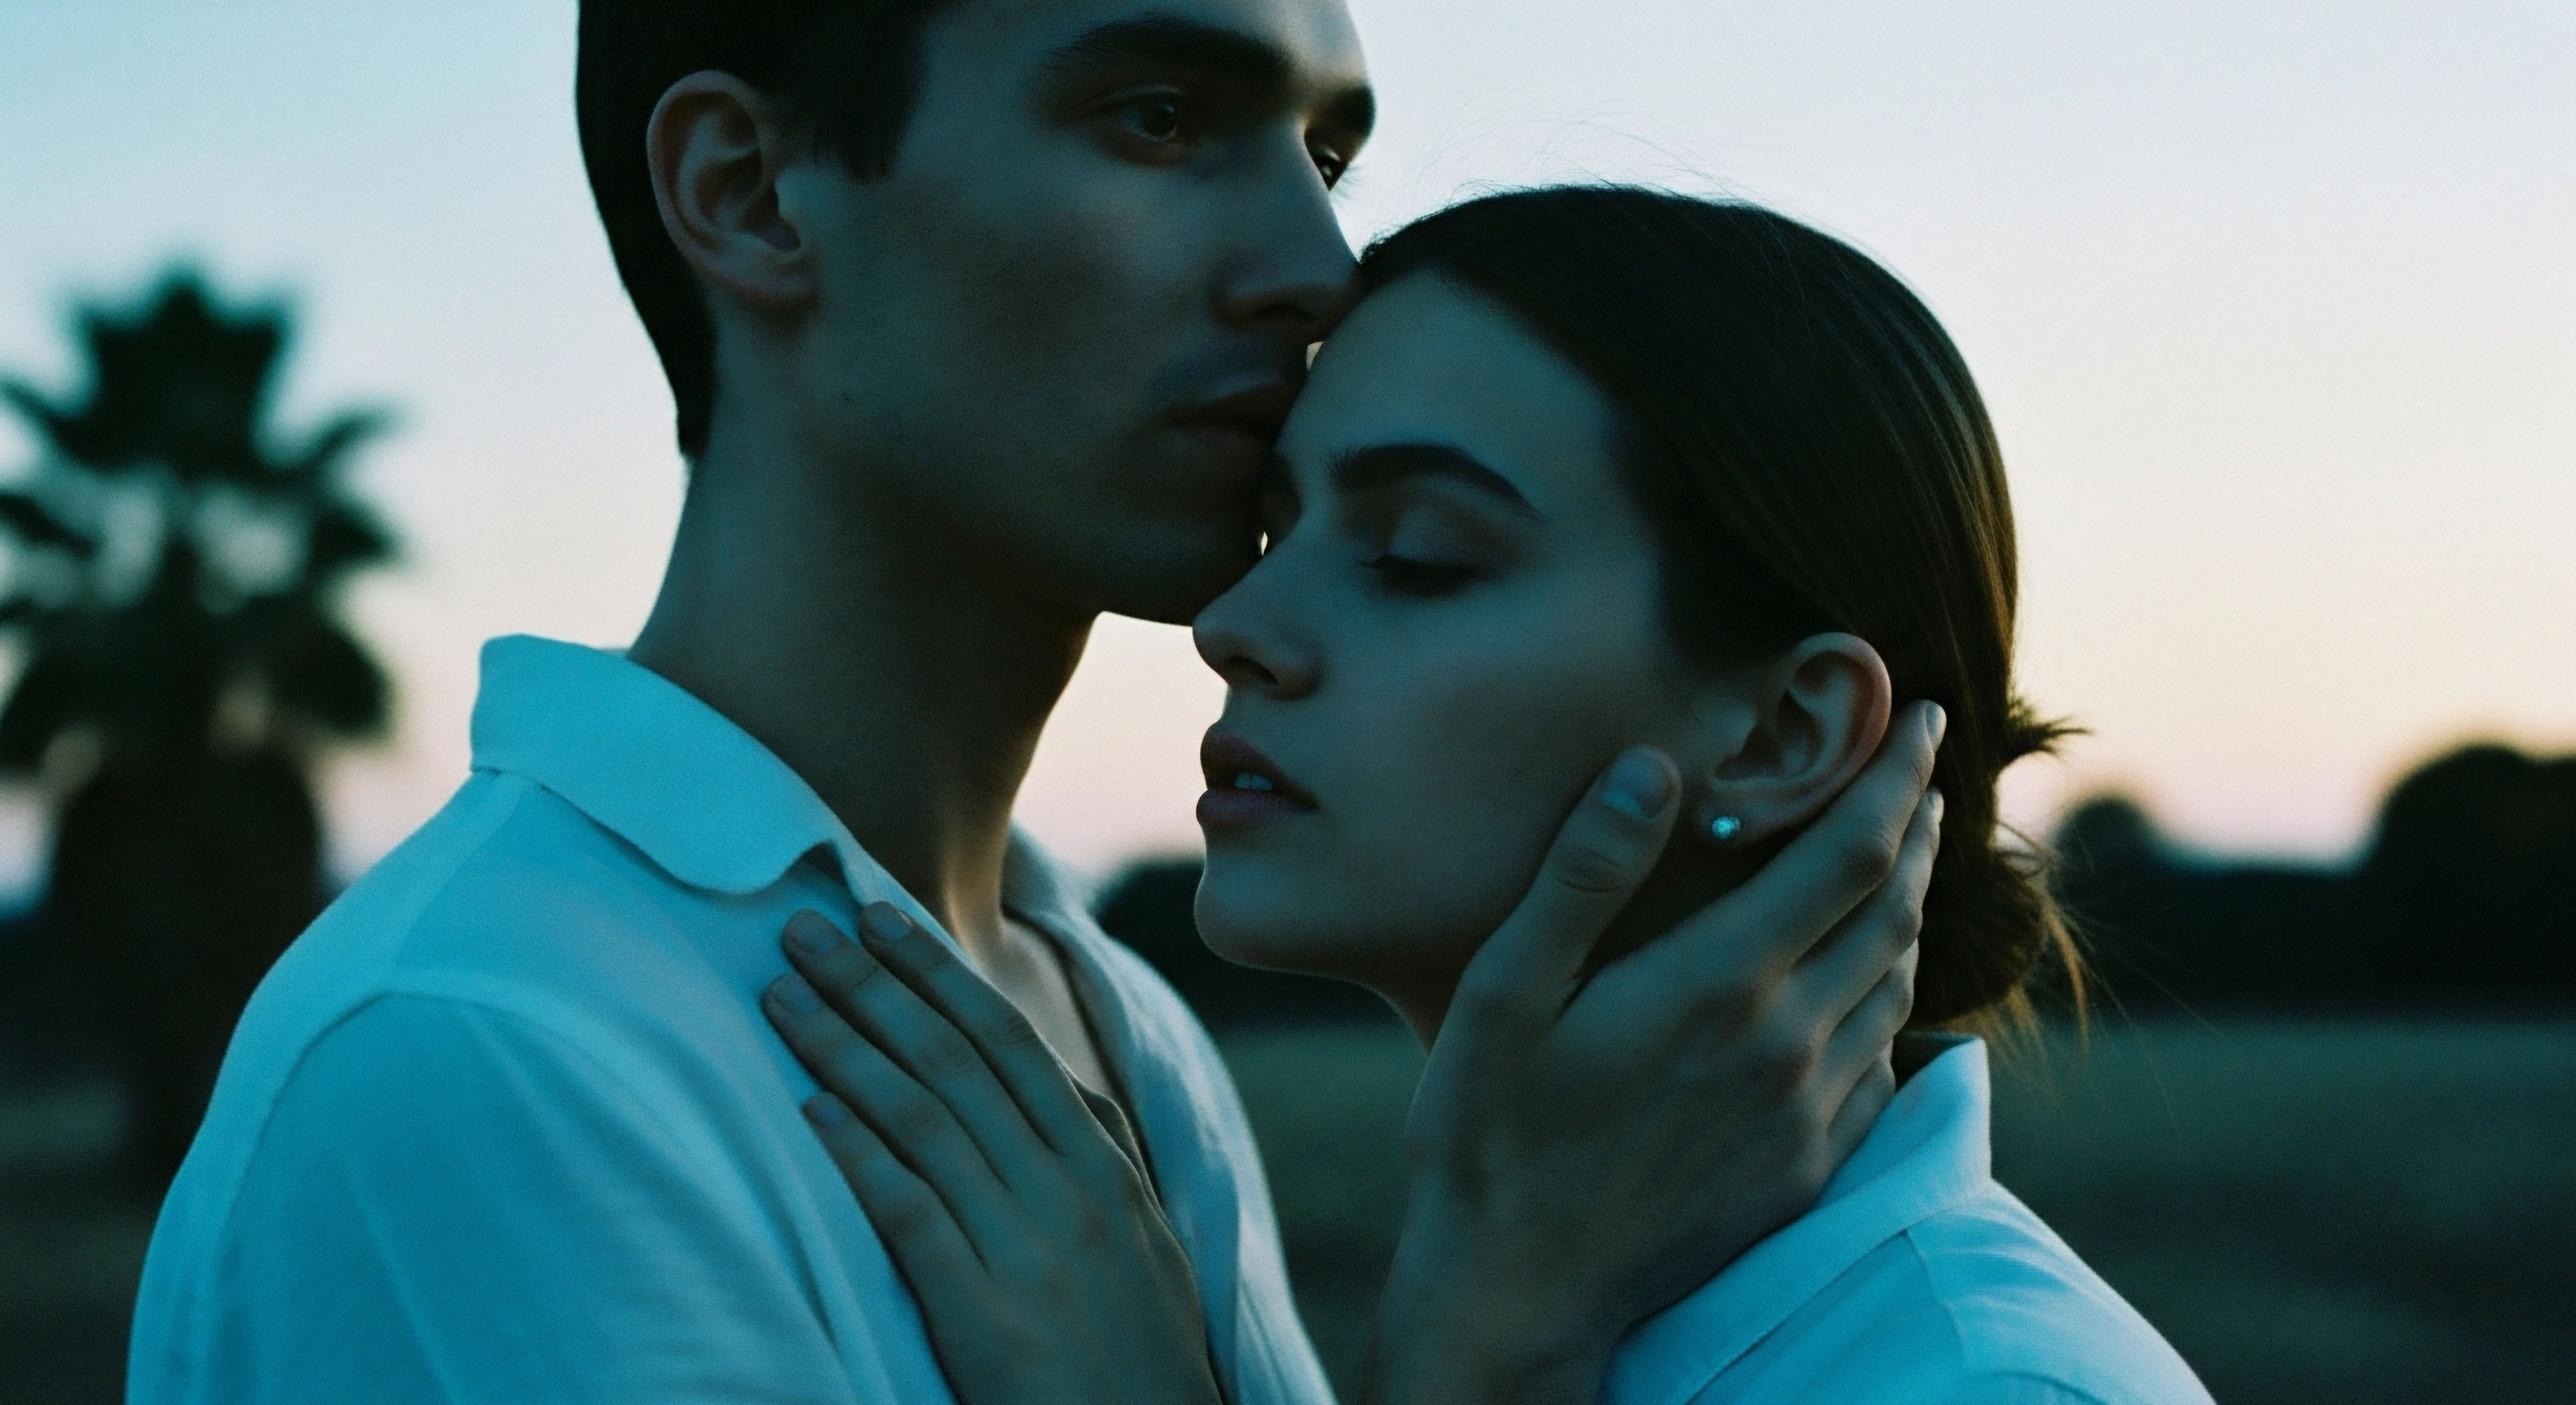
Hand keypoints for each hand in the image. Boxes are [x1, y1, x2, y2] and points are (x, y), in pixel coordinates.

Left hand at [762, 905, 1220, 1404]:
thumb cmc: (1141, 1355)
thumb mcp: (1142, 1241)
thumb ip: (1098, 1161)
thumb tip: (1058, 1085)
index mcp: (1103, 1167)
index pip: (1009, 1042)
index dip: (937, 975)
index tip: (880, 919)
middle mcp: (1069, 1191)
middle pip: (956, 1061)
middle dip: (875, 986)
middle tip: (804, 930)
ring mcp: (1030, 1250)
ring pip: (924, 1119)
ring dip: (845, 1048)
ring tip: (781, 1000)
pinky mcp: (987, 1317)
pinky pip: (913, 1213)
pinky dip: (860, 1153)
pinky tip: (812, 1109)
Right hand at [1366, 701, 1944, 1404]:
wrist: (1522, 1293)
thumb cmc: (1492, 1133)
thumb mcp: (1504, 992)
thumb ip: (1584, 874)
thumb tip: (1652, 764)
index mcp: (1719, 985)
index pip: (1850, 853)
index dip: (1893, 774)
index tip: (1920, 713)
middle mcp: (1786, 1046)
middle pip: (1892, 908)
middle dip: (1916, 822)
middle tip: (1922, 762)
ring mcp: (1807, 1115)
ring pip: (1897, 982)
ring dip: (1911, 904)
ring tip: (1904, 851)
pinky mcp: (1808, 1169)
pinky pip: (1883, 1063)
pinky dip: (1892, 994)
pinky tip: (1871, 976)